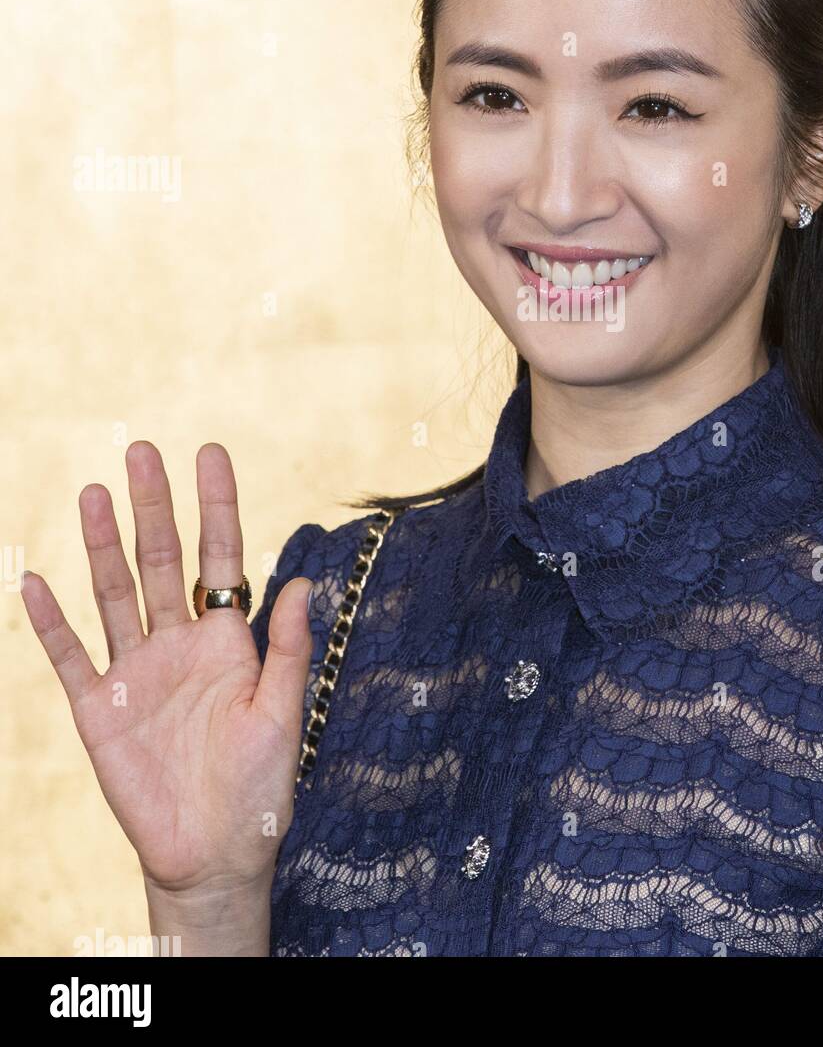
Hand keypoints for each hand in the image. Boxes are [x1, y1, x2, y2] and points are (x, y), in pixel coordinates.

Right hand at [21, 442, 312, 898]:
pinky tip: (34, 581)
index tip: (210, 452)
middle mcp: (179, 643)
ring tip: (94, 492)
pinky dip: (50, 622)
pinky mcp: (100, 709)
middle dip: (154, 506)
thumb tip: (306, 581)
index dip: (216, 505)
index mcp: (227, 639)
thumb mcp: (283, 713)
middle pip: (163, 560)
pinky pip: (70, 657)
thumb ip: (289, 649)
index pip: (221, 555)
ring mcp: (136, 672)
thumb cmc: (259, 785)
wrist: (216, 853)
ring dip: (102, 545)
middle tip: (143, 451)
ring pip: (115, 593)